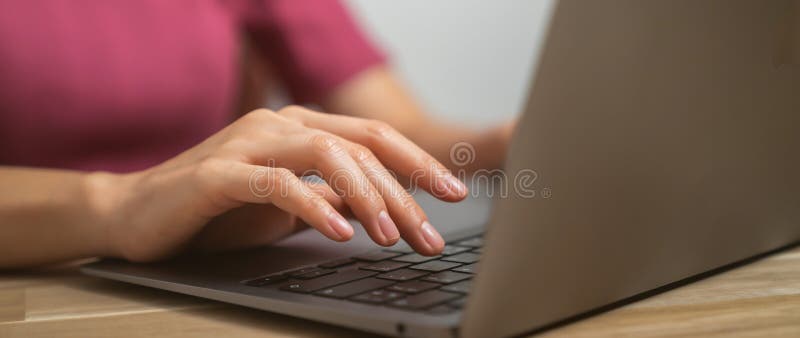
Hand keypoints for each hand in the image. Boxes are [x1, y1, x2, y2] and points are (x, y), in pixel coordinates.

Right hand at [99, 106, 466, 261]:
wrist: (135, 213)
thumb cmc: (215, 210)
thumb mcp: (287, 207)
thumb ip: (330, 199)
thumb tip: (384, 210)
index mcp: (299, 129)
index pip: (373, 139)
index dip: (418, 164)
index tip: (455, 194)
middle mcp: (279, 125)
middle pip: (361, 147)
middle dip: (406, 190)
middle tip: (433, 232)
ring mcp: (249, 143)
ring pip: (327, 155)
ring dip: (368, 196)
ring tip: (392, 236)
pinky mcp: (220, 172)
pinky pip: (278, 184)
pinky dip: (314, 206)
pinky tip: (341, 232)